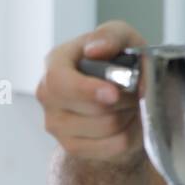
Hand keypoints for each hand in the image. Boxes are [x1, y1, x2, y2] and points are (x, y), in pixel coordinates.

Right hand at [36, 20, 146, 164]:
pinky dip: (129, 135)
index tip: (114, 94)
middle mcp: (48, 94)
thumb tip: (95, 50)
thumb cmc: (119, 61)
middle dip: (124, 100)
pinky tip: (129, 122)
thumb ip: (110, 36)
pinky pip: (111, 147)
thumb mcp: (122, 38)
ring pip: (105, 128)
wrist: (124, 94)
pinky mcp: (72, 146)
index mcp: (56, 62)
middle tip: (136, 90)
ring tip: (131, 104)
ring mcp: (56, 123)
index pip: (60, 81)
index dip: (87, 90)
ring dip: (129, 115)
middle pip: (90, 108)